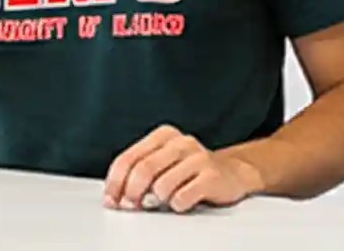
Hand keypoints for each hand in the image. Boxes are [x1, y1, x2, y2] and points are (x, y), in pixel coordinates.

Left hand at [103, 125, 263, 212]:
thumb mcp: (162, 162)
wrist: (232, 172)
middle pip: (143, 170)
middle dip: (131, 193)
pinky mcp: (212, 175)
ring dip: (157, 200)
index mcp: (162, 135)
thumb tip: (115, 195)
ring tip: (164, 200)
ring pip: (161, 186)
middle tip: (130, 207)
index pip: (128, 158)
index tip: (110, 200)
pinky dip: (176, 205)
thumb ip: (138, 171)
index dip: (115, 182)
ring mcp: (198, 157)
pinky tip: (182, 201)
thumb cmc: (189, 170)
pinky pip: (182, 197)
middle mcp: (180, 142)